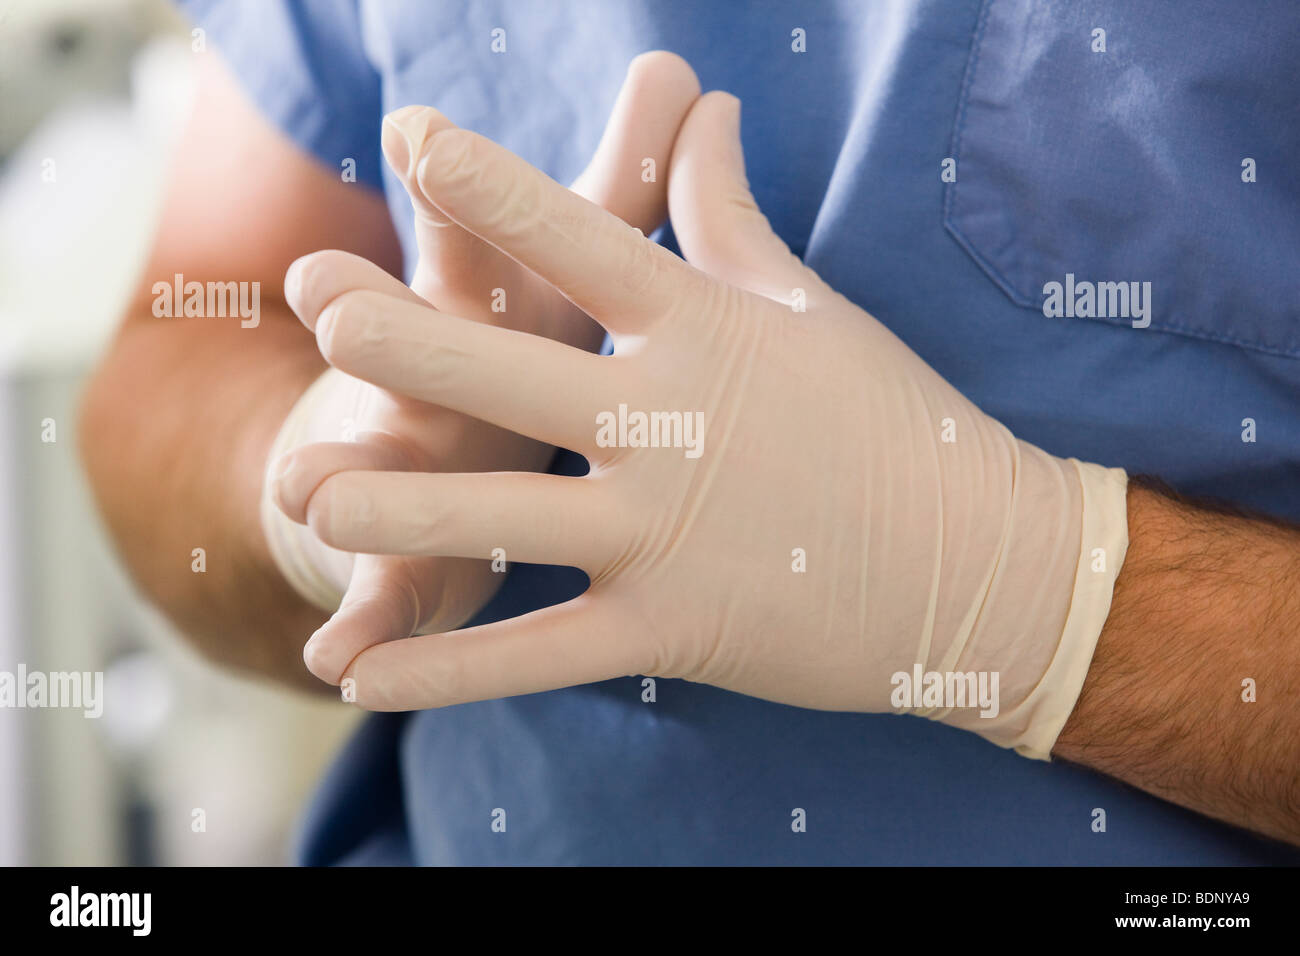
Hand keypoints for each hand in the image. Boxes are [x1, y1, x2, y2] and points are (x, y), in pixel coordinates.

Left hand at [277, 91, 1128, 757]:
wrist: (983, 567)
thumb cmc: (893, 422)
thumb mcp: (808, 307)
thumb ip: (730, 215)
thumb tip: (707, 110)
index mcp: (708, 332)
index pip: (586, 241)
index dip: (494, 186)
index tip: (412, 136)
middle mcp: (675, 424)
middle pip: (516, 373)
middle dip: (409, 339)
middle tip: (316, 300)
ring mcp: (668, 533)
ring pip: (507, 516)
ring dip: (401, 505)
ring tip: (305, 495)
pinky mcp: (671, 630)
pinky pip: (540, 655)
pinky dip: (452, 669)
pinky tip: (365, 678)